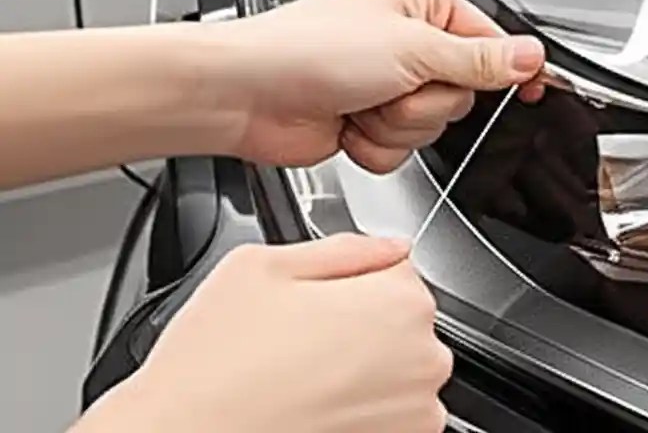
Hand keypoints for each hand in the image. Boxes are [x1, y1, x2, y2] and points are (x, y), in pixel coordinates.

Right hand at [75, 235, 452, 432]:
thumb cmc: (213, 366)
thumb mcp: (260, 267)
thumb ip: (340, 247)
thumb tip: (389, 245)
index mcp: (399, 304)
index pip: (397, 269)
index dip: (347, 280)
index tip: (313, 301)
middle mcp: (424, 360)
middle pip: (401, 321)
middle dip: (359, 324)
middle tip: (297, 341)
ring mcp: (417, 413)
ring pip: (399, 369)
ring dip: (364, 369)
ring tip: (300, 379)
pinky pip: (393, 412)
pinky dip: (362, 409)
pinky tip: (314, 407)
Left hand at [210, 0, 545, 172]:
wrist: (244, 95)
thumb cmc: (306, 50)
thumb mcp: (411, 49)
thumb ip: (479, 60)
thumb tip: (531, 56)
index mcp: (419, 3)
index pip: (489, 41)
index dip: (507, 68)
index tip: (532, 87)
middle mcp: (404, 42)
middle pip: (462, 92)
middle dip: (427, 101)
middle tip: (395, 85)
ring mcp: (384, 84)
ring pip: (432, 126)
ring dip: (397, 125)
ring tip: (362, 103)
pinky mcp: (366, 121)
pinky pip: (401, 150)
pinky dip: (376, 146)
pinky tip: (349, 124)